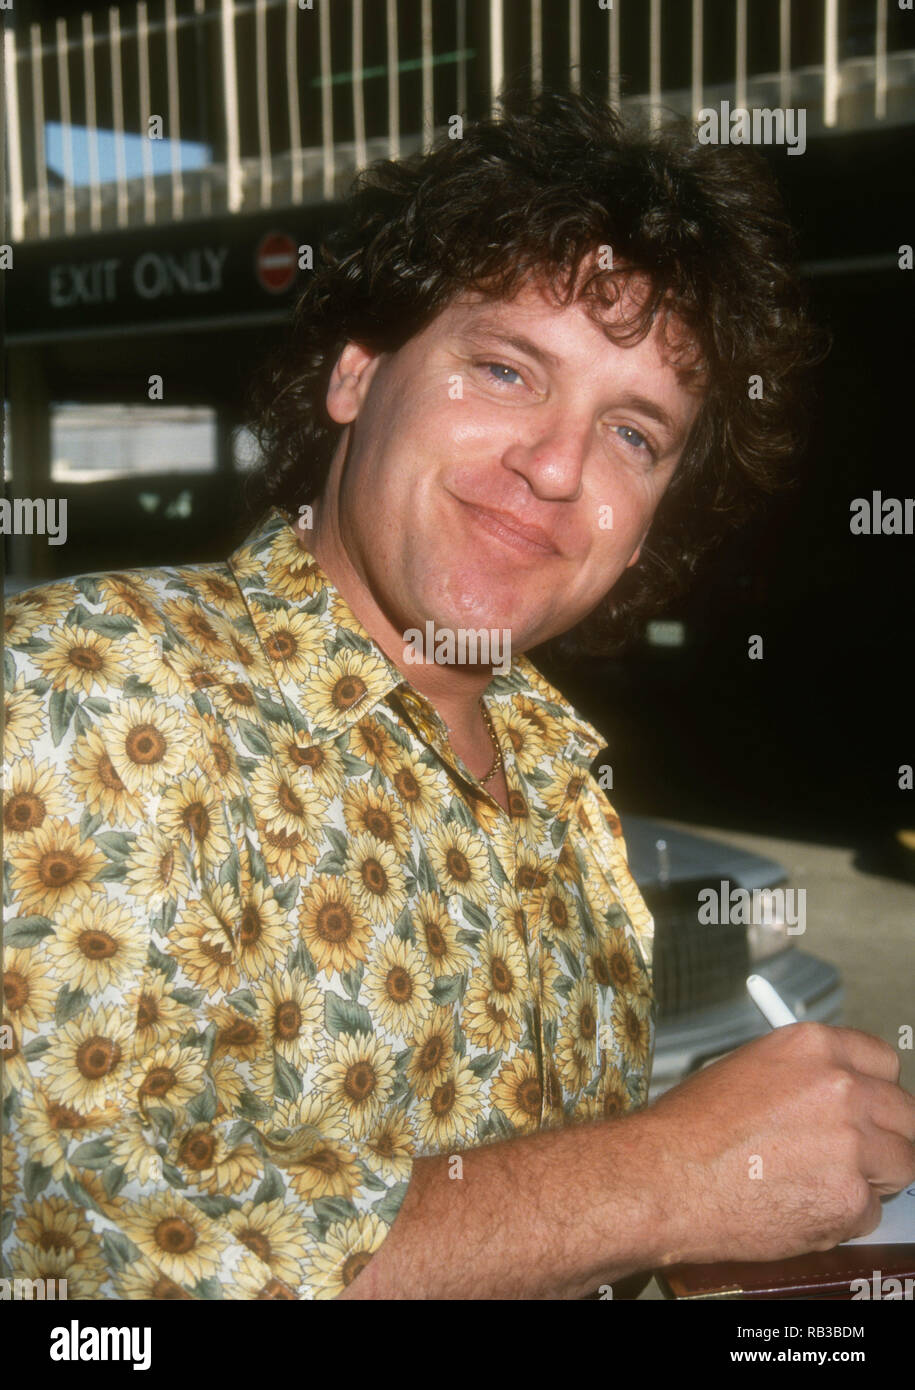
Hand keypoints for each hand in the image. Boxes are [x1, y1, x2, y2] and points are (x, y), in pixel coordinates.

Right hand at [641, 1021, 914, 1265]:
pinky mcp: (850, 1197)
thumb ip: (803, 1077)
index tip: (870, 1106)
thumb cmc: (691, 1129)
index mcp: (814, 1047)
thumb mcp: (748, 1070)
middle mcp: (841, 1087)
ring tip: (818, 1182)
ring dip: (871, 1178)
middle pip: (905, 1113)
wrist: (665, 1177)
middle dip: (885, 1136)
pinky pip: (869, 1211)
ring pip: (901, 1165)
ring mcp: (852, 1143)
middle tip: (854, 1153)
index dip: (877, 1089)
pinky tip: (798, 1206)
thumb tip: (833, 1095)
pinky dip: (842, 1217)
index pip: (883, 1061)